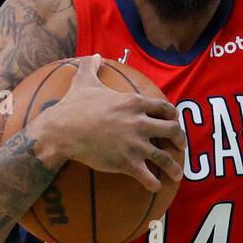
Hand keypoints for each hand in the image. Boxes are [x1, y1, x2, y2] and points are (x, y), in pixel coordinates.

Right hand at [35, 54, 185, 193]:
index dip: (172, 116)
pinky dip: (154, 183)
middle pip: (173, 131)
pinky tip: (155, 186)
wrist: (62, 130)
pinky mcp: (127, 162)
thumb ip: (92, 67)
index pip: (165, 108)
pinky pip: (148, 176)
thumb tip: (93, 56)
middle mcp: (140, 123)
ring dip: (174, 168)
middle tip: (180, 146)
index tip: (174, 121)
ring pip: (165, 157)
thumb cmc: (73, 106)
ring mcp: (135, 144)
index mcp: (135, 103)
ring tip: (177, 175)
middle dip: (180, 139)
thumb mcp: (84, 82)